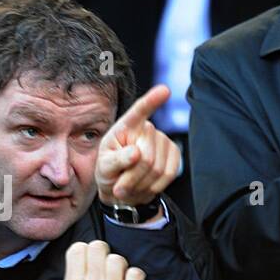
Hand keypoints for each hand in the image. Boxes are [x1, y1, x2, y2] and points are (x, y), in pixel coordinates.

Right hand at [54, 239, 144, 279]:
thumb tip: (76, 276)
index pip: (77, 250)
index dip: (83, 251)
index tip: (87, 259)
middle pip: (98, 247)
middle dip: (101, 253)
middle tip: (103, 264)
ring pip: (118, 259)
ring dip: (118, 266)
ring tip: (117, 279)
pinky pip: (136, 273)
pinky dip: (134, 277)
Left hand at [95, 84, 180, 206]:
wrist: (122, 188)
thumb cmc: (110, 172)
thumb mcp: (104, 168)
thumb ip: (116, 161)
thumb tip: (135, 153)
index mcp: (126, 127)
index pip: (139, 112)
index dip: (152, 101)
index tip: (165, 90)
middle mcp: (147, 129)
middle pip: (146, 157)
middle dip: (131, 178)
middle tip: (120, 185)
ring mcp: (163, 141)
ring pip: (157, 170)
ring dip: (140, 185)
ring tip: (130, 186)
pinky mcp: (175, 155)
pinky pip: (168, 175)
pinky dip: (153, 187)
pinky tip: (143, 186)